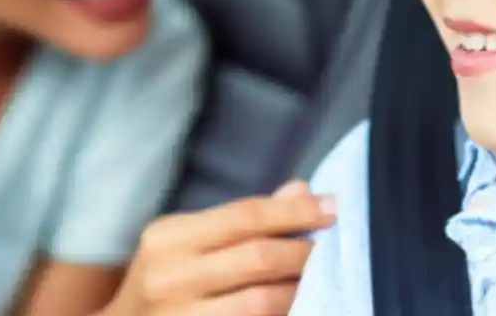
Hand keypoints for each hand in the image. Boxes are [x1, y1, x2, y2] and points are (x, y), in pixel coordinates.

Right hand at [104, 181, 336, 315]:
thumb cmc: (163, 280)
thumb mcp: (186, 240)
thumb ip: (240, 219)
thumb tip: (300, 191)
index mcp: (169, 238)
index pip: (244, 216)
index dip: (294, 211)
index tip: (331, 207)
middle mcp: (170, 277)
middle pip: (258, 258)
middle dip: (304, 251)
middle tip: (331, 247)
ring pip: (262, 302)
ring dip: (301, 290)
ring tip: (319, 280)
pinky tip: (300, 307)